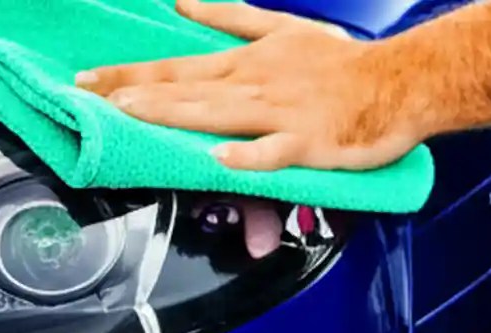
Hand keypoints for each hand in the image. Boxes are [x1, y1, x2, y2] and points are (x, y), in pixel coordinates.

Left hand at [75, 0, 426, 170]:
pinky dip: (249, 155)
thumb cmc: (342, 63)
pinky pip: (275, 151)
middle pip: (187, 90)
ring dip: (175, 113)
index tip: (89, 80)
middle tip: (92, 98)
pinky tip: (220, 159)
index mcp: (247, 63)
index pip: (178, 68)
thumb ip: (231, 18)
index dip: (132, 74)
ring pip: (219, 114)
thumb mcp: (282, 28)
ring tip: (135, 114)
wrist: (401, 81)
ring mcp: (281, 115)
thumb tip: (184, 3)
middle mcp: (255, 85)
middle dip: (138, 93)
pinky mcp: (308, 143)